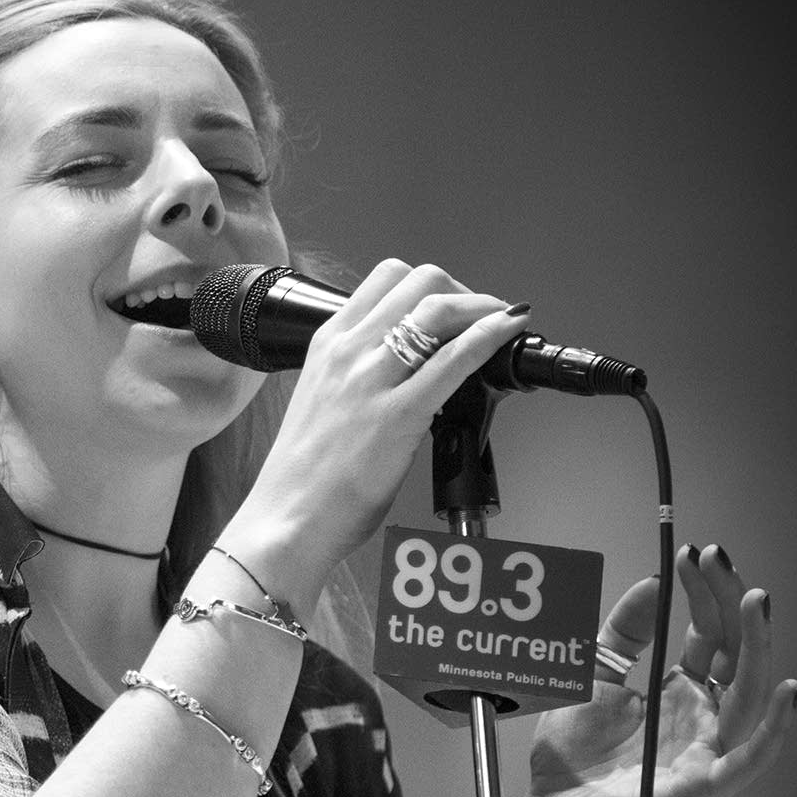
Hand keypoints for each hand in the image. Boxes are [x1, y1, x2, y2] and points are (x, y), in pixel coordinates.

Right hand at [224, 260, 529, 613]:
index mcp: (327, 344)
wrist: (287, 518)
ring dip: (483, 307)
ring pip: (439, 308)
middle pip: (419, 280)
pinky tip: (509, 333)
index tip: (451, 305)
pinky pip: (455, 359)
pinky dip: (491, 337)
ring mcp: (371, 381)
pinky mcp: (397, 416)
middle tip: (480, 317)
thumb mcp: (321, 399)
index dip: (431, 284)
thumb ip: (356, 375)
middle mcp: (348, 352)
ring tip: (500, 324)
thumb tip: (405, 368)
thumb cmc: (303, 474)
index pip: (386, 277)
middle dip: (462, 291)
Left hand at [521, 543, 796, 796]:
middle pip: (732, 651)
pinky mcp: (705, 783)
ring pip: (748, 692)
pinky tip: (787, 689)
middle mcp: (701, 714)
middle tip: (719, 559)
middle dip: (731, 602)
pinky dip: (775, 725)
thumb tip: (650, 583)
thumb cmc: (573, 755)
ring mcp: (706, 747)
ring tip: (756, 600)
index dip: (704, 592)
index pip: (706, 632)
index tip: (695, 553)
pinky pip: (751, 755)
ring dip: (757, 645)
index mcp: (677, 689)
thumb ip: (621, 634)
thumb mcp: (592, 677)